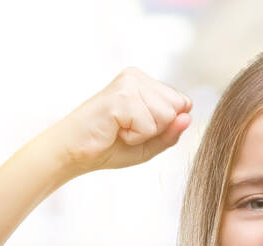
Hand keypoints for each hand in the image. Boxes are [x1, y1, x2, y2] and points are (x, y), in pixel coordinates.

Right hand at [41, 67, 191, 175]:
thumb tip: (188, 116)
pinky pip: (149, 126)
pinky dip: (134, 137)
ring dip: (144, 133)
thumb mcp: (150, 144)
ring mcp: (128, 83)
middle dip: (156, 129)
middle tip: (127, 129)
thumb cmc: (109, 146)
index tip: (137, 127)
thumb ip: (172, 132)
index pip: (183, 104)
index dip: (165, 126)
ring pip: (166, 117)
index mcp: (145, 82)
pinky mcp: (120, 96)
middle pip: (177, 110)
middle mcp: (137, 76)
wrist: (74, 152)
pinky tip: (114, 130)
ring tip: (120, 129)